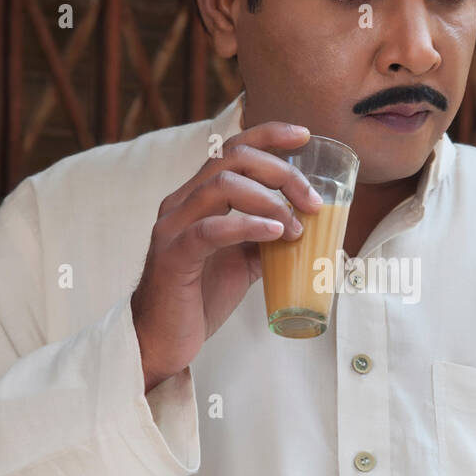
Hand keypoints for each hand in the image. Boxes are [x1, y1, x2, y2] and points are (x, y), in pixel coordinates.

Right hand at [131, 121, 321, 390]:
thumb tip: (305, 226)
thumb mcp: (241, 262)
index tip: (305, 137)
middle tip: (313, 200)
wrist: (162, 341)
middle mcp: (180, 203)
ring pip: (221, 186)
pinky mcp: (172, 256)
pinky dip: (248, 225)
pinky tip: (275, 232)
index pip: (231, 149)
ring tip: (296, 226)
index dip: (268, 135)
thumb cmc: (198, 299)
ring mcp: (172, 227)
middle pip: (232, 159)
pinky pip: (210, 229)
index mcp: (196, 198)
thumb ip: (265, 239)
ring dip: (269, 200)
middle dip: (280, 172)